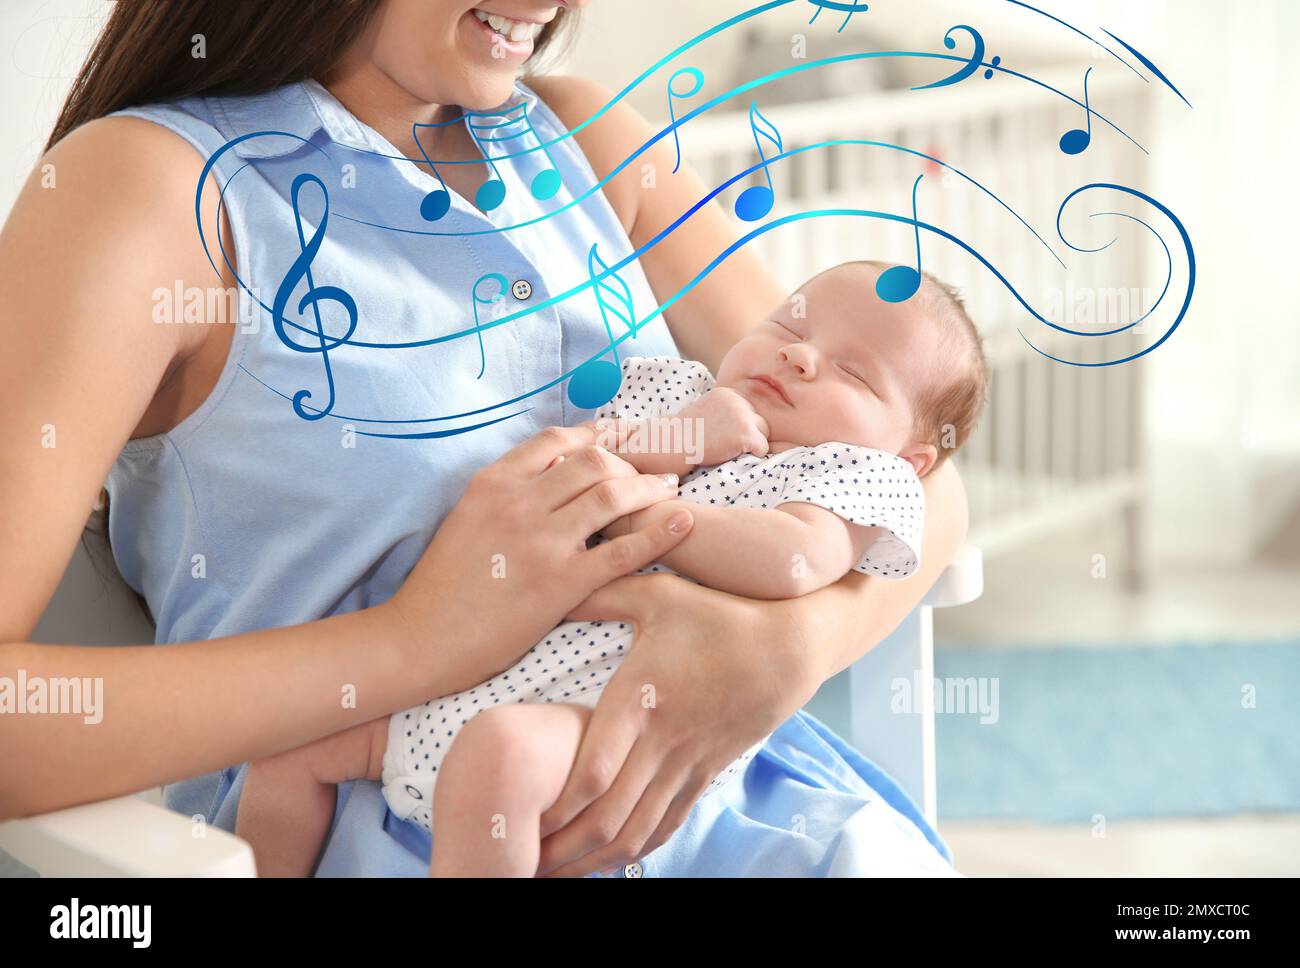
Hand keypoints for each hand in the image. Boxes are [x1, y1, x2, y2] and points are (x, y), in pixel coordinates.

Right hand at [384, 426, 693, 690]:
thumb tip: (549, 474)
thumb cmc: (442, 585)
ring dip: (651, 489)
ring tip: (670, 491)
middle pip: (594, 461)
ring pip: (613, 496)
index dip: (598, 436)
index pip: (558, 440)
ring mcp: (541, 542)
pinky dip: (659, 533)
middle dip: (631, 463)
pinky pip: (622, 550)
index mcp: (493, 482)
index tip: (623, 440)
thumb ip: (505, 492)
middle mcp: (519, 502)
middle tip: (652, 474)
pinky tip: (682, 522)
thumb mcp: (465, 518)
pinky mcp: (560, 583)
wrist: (419, 640)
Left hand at [534, 573, 823, 876]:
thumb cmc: (718, 615)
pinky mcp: (705, 773)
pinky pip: (667, 824)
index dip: (556, 806)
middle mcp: (662, 743)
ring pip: (637, 832)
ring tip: (557, 870)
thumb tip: (554, 588)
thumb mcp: (657, 595)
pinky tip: (608, 858)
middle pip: (608, 817)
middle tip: (524, 861)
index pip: (592, 773)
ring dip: (595, 857)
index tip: (524, 818)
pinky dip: (636, 849)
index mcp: (640, 702)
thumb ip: (601, 595)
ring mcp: (687, 764)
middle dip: (564, 846)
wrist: (790, 646)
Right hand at [678, 387, 769, 465]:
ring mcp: (743, 417)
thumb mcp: (708, 409)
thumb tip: (743, 422)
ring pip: (764, 433)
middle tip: (729, 443)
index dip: (742, 424)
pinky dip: (752, 455)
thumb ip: (726, 409)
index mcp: (729, 393)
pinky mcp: (747, 434)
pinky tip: (733, 454)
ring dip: (752, 443)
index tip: (726, 433)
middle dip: (749, 433)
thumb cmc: (687, 432)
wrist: (675, 442)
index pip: (750, 409)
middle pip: (760, 420)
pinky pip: (763, 448)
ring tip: (730, 448)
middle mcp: (738, 401)